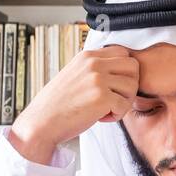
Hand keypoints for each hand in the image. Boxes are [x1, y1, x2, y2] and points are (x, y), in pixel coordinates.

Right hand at [8, 46, 139, 163]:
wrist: (41, 122)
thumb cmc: (59, 104)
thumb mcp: (76, 74)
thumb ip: (95, 68)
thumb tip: (123, 71)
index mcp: (88, 55)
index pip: (124, 53)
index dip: (125, 72)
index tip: (113, 87)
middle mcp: (94, 63)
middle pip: (134, 67)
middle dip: (129, 86)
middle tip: (115, 99)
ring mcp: (98, 79)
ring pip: (132, 86)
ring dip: (124, 102)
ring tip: (107, 110)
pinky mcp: (101, 97)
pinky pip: (125, 105)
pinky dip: (117, 116)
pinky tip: (101, 118)